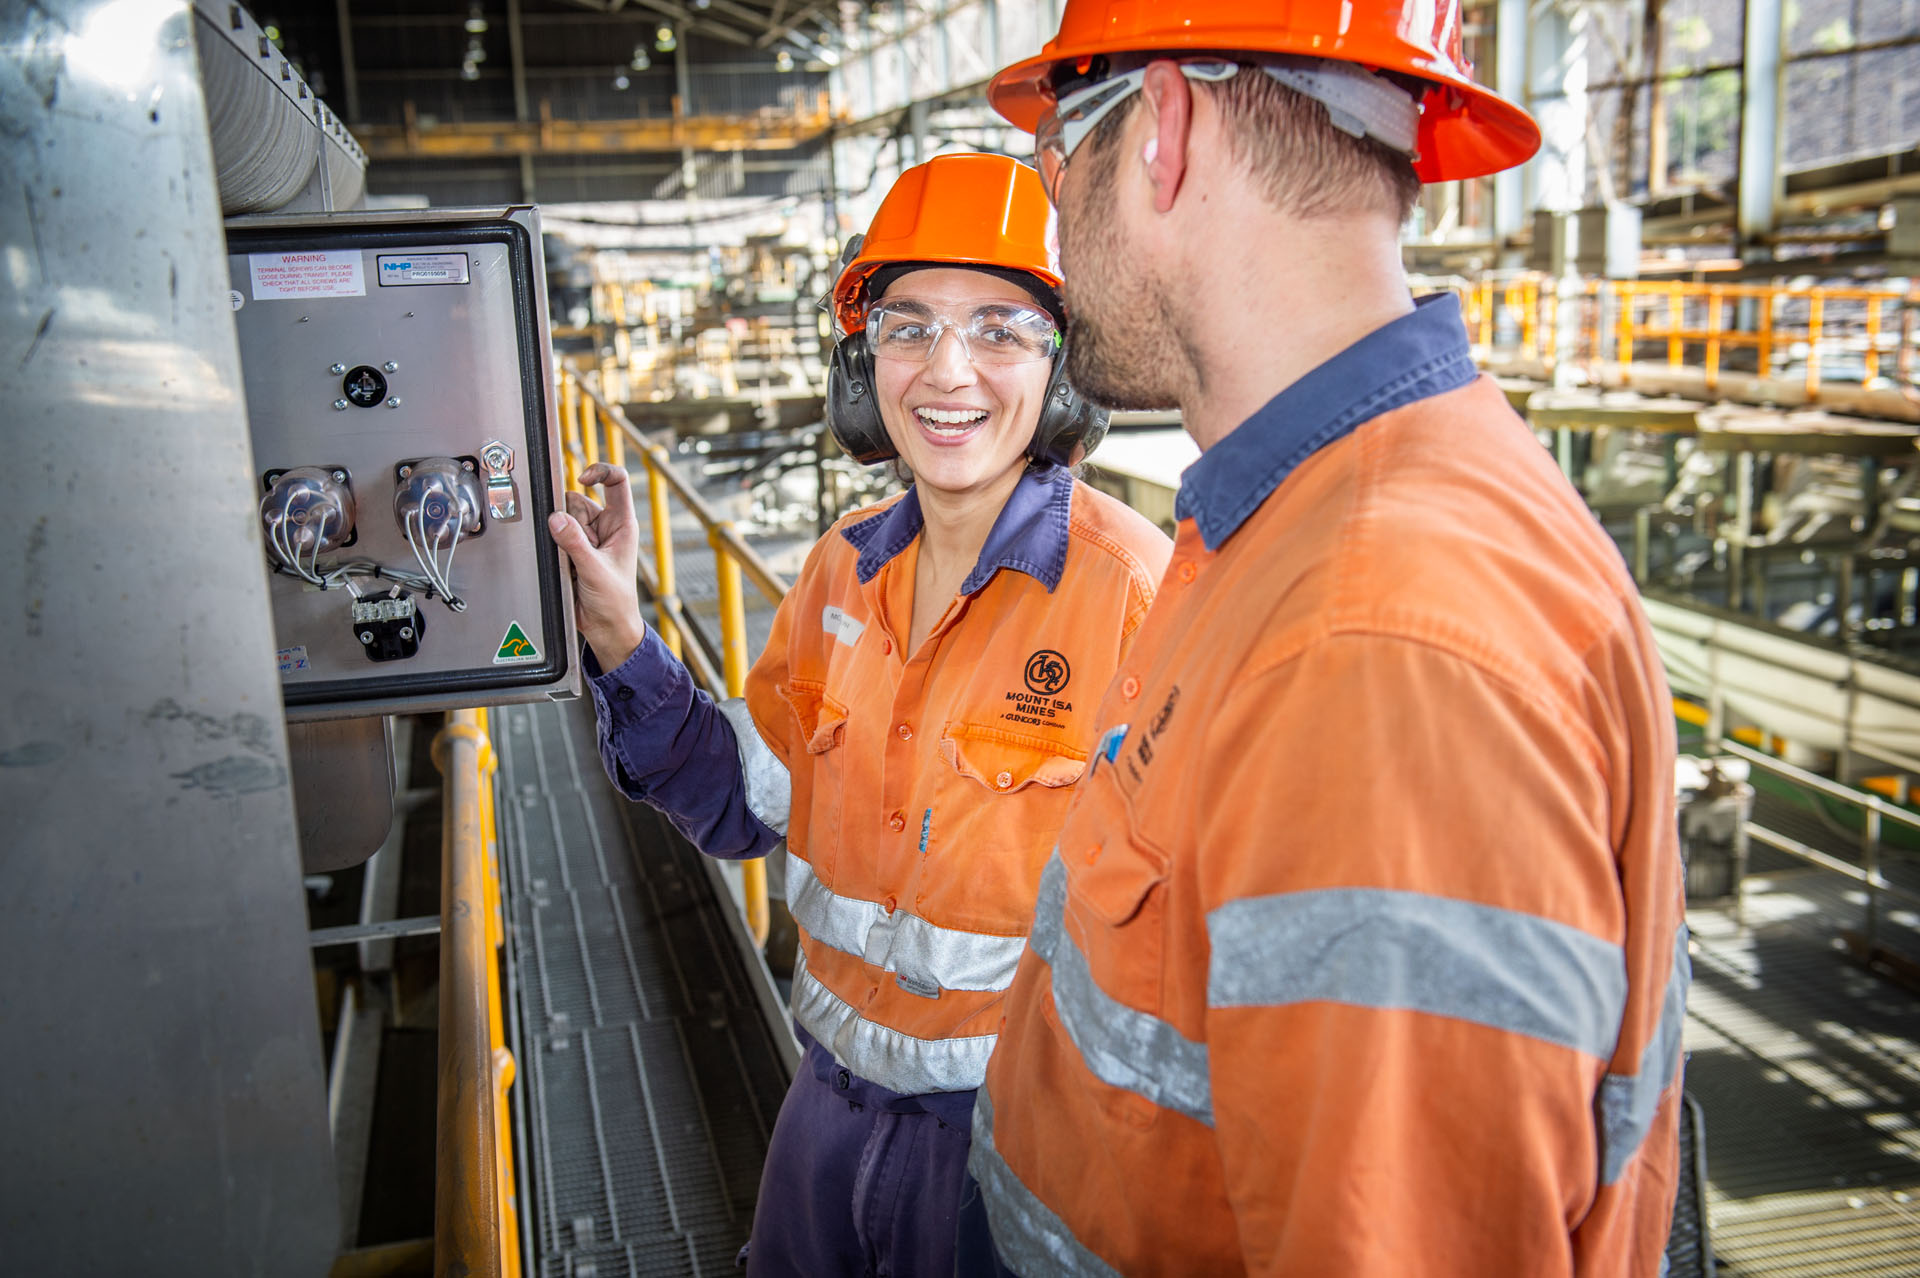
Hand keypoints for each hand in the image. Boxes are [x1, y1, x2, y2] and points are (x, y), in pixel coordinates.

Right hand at [549, 462, 646, 668]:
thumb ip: (575, 544)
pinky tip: (564, 566)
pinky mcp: (573, 550)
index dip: (601, 471)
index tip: (582, 477)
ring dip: (560, 535)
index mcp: (622, 524)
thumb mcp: (595, 571)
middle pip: (578, 500)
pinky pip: (556, 536)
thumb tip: (556, 519)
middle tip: (572, 544)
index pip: (617, 482)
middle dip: (569, 518)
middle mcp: (605, 527)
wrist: (605, 628)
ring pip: (563, 518)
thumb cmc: (615, 602)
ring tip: (570, 561)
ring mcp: (588, 538)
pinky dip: (554, 546)